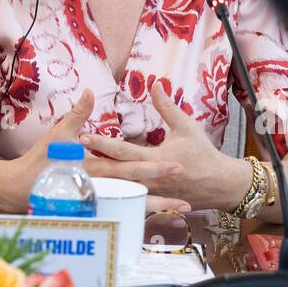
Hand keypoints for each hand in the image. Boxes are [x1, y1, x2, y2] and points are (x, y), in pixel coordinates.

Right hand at [1, 89, 191, 213]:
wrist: (18, 190)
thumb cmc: (38, 161)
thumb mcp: (58, 135)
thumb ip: (77, 115)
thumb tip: (89, 91)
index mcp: (96, 169)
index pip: (131, 168)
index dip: (155, 168)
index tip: (177, 166)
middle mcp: (100, 189)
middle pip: (137, 194)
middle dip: (163, 196)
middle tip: (188, 200)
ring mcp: (97, 203)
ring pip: (132, 209)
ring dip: (156, 210)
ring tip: (180, 212)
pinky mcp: (93, 210)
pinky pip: (120, 216)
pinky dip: (138, 217)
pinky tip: (156, 218)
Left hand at [80, 81, 249, 209]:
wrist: (219, 185)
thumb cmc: (203, 153)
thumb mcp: (187, 126)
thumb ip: (167, 107)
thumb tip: (155, 84)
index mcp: (156, 159)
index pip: (123, 151)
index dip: (102, 142)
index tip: (82, 134)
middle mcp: (150, 179)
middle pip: (114, 172)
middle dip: (90, 163)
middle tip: (68, 155)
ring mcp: (149, 194)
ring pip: (118, 190)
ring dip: (97, 182)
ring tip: (73, 174)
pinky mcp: (152, 202)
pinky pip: (128, 202)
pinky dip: (112, 198)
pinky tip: (94, 194)